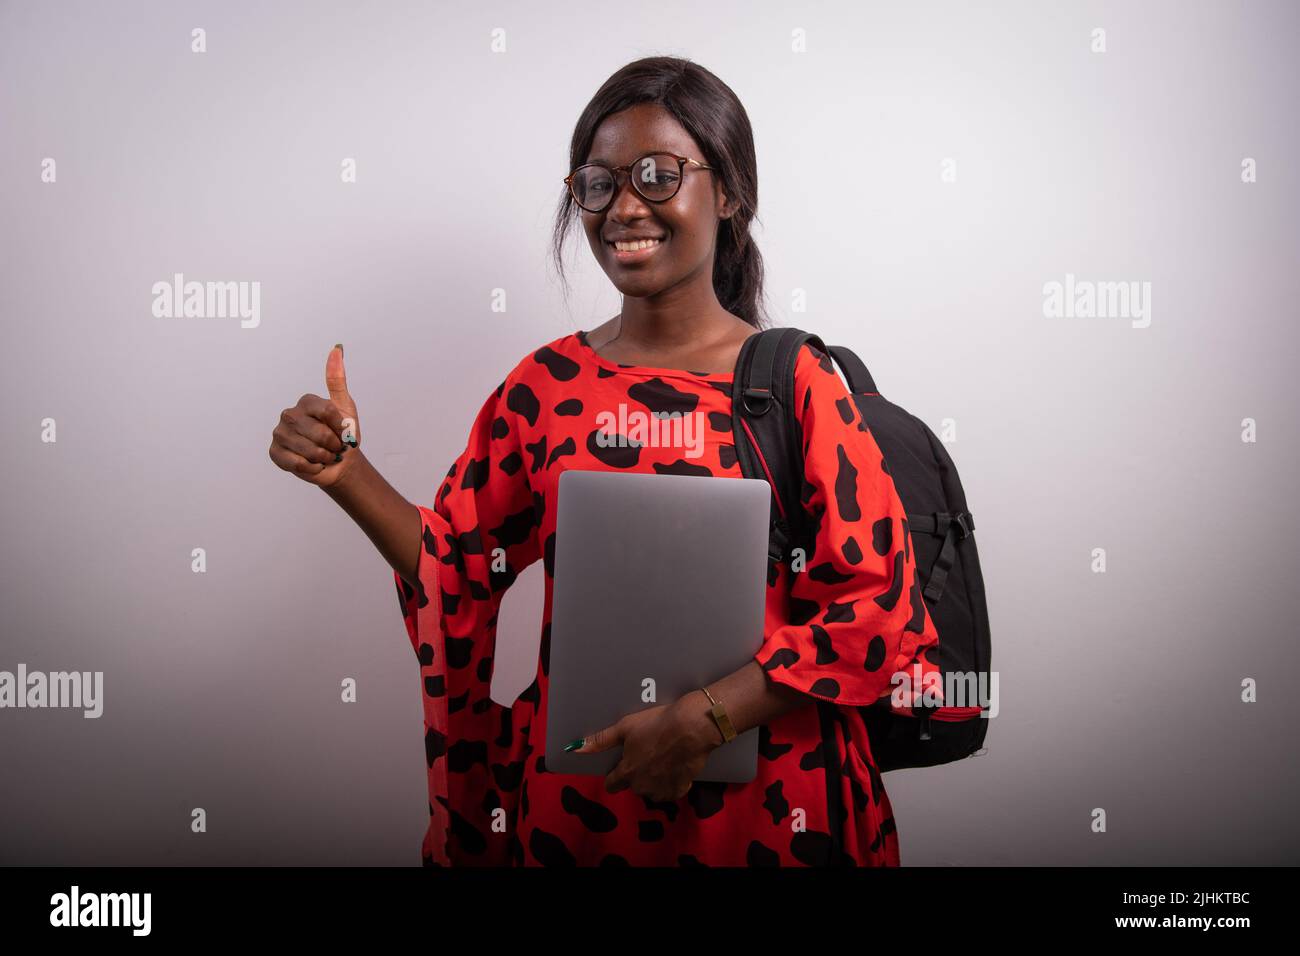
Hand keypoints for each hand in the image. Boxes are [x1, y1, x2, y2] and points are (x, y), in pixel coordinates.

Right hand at [269, 344, 361, 488]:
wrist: (339, 463)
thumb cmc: (343, 436)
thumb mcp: (346, 407)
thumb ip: (337, 380)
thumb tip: (337, 349)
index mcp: (306, 401)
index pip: (328, 412)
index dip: (341, 427)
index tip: (343, 430)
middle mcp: (289, 414)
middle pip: (320, 433)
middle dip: (334, 445)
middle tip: (334, 446)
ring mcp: (280, 433)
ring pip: (309, 450)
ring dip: (324, 457)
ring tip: (324, 455)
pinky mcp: (275, 452)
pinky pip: (297, 463)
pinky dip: (311, 468)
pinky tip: (312, 464)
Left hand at [568, 693, 723, 801]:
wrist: (691, 728)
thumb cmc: (656, 724)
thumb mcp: (625, 728)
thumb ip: (601, 741)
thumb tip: (574, 749)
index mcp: (627, 772)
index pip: (611, 785)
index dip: (614, 776)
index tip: (621, 766)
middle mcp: (642, 786)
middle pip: (633, 786)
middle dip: (636, 775)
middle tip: (646, 755)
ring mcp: (662, 790)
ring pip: (652, 791)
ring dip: (653, 781)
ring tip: (661, 760)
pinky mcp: (680, 789)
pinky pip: (671, 791)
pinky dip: (671, 783)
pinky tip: (675, 767)